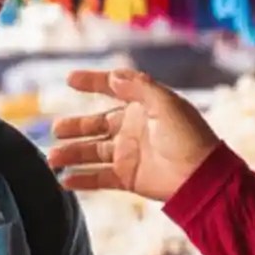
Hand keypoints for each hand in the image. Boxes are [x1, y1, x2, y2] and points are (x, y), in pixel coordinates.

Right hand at [47, 69, 220, 202]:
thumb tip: (113, 75)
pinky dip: (82, 179)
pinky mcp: (128, 178)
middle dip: (75, 127)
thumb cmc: (189, 136)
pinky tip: (65, 180)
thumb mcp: (166, 104)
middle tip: (56, 129)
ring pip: (92, 152)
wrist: (202, 176)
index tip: (70, 79)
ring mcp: (129, 154)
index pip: (113, 89)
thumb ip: (139, 88)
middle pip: (95, 125)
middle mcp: (132, 129)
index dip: (92, 82)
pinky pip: (99, 178)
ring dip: (72, 154)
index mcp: (142, 107)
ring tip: (52, 158)